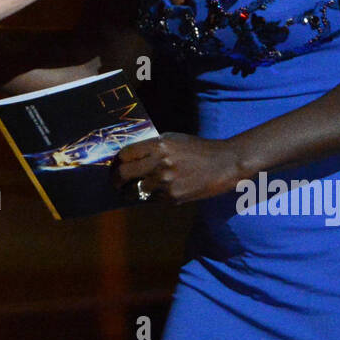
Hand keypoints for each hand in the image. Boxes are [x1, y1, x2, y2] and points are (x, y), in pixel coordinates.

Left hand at [114, 132, 247, 204]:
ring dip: (130, 193)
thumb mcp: (173, 140)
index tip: (116, 167)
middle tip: (115, 184)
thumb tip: (130, 157)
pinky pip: (151, 200)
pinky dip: (149, 198)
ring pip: (135, 191)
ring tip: (130, 192)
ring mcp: (166, 182)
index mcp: (159, 145)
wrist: (224, 164)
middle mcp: (160, 163)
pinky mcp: (173, 198)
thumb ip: (152, 147)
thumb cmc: (197, 149)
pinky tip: (154, 193)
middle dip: (115, 181)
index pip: (125, 154)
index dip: (116, 162)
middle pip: (124, 174)